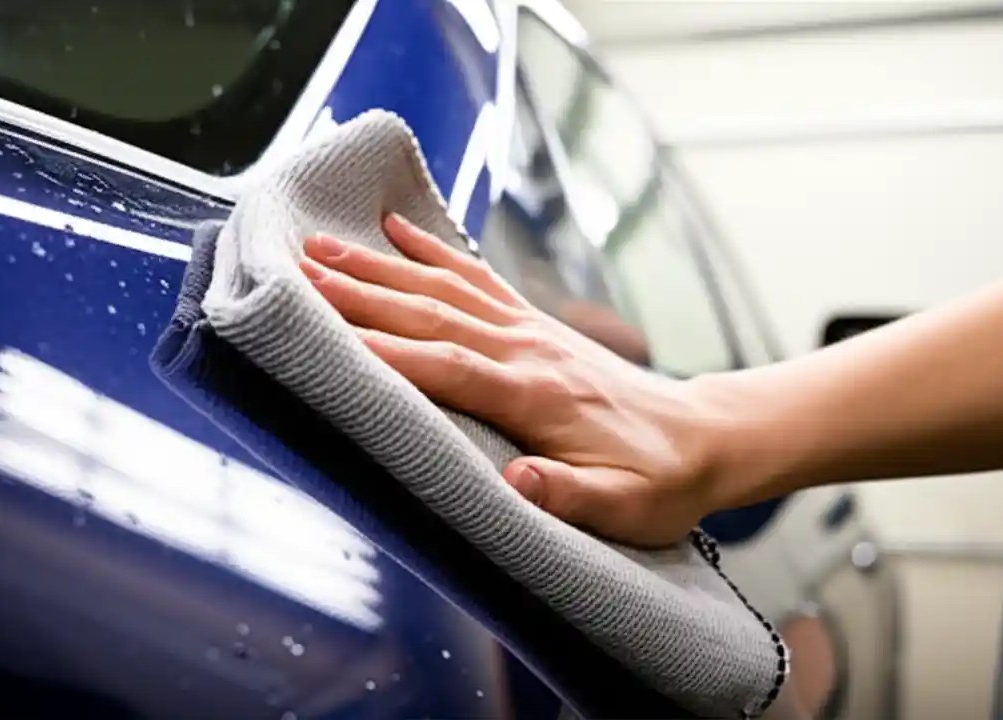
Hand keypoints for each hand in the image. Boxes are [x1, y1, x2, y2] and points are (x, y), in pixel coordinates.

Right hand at [299, 213, 729, 546]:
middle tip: (301, 268)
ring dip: (380, 265)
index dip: (388, 349)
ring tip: (324, 245)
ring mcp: (530, 330)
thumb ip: (571, 495)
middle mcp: (527, 349)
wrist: (701, 438)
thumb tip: (517, 484)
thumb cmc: (656, 482)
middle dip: (362, 291)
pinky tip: (399, 228)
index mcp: (536, 395)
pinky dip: (434, 250)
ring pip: (443, 288)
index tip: (329, 333)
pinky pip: (477, 277)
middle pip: (431, 312)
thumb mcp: (624, 507)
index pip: (449, 365)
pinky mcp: (534, 324)